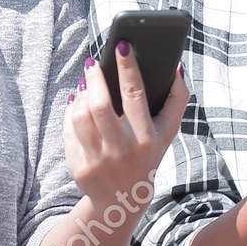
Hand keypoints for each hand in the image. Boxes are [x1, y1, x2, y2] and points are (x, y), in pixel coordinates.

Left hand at [65, 39, 187, 206]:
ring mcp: (97, 160)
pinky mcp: (78, 166)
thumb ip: (177, 99)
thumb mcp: (167, 132)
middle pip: (100, 105)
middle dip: (95, 78)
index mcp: (146, 138)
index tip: (122, 46)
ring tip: (85, 83)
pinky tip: (77, 101)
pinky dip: (71, 111)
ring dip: (81, 93)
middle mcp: (121, 150)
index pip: (135, 95)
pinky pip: (69, 129)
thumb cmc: (148, 154)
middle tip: (93, 63)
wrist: (124, 199)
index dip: (128, 68)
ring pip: (80, 116)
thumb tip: (176, 67)